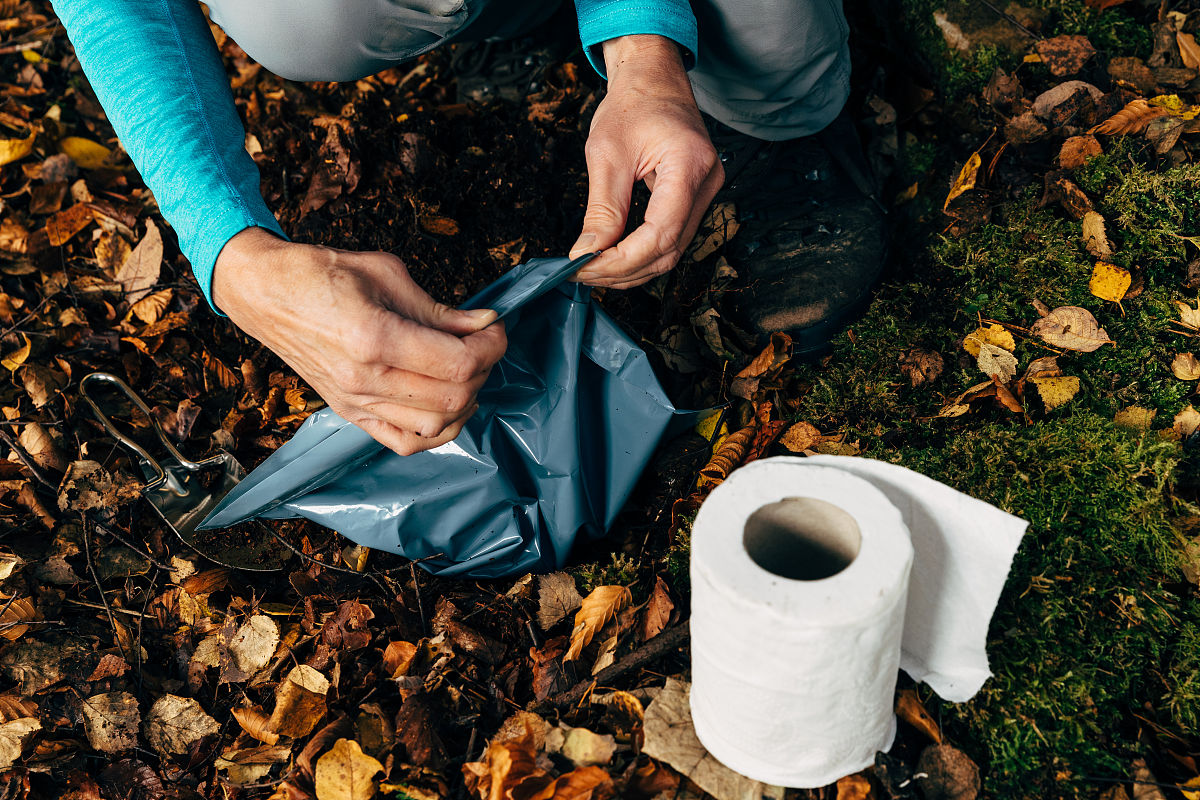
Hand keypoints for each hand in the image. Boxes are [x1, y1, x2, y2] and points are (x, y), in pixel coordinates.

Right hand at [212, 228, 506, 454]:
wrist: (263, 293)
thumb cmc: (319, 273)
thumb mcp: (386, 273)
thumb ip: (439, 309)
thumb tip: (484, 324)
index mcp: (374, 337)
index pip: (459, 363)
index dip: (491, 347)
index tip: (495, 327)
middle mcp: (365, 379)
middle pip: (454, 399)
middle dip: (484, 370)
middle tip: (483, 343)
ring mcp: (356, 403)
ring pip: (436, 428)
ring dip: (466, 401)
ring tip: (464, 369)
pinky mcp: (350, 414)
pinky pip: (406, 444)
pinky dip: (436, 431)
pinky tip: (443, 402)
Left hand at [568, 34, 722, 287]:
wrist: (653, 81)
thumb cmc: (633, 104)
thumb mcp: (606, 153)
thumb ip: (602, 209)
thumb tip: (588, 253)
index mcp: (689, 164)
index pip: (661, 233)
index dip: (623, 260)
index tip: (586, 266)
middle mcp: (707, 182)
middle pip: (669, 250)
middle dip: (624, 270)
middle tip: (583, 273)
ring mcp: (706, 192)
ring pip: (672, 252)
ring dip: (633, 268)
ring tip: (594, 269)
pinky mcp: (695, 199)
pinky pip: (672, 239)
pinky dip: (642, 254)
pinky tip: (614, 257)